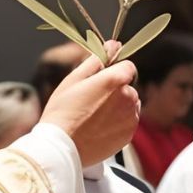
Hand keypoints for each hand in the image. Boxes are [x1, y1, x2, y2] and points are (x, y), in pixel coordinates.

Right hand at [40, 41, 139, 167]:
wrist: (61, 146)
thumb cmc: (63, 111)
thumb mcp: (74, 79)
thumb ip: (97, 59)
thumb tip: (113, 45)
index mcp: (115, 80)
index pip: (128, 66)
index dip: (113, 71)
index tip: (100, 79)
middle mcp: (128, 98)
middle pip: (128, 87)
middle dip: (114, 90)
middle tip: (91, 101)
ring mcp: (131, 118)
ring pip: (129, 105)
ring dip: (117, 107)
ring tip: (94, 116)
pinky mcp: (129, 135)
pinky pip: (128, 122)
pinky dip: (117, 123)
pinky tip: (99, 127)